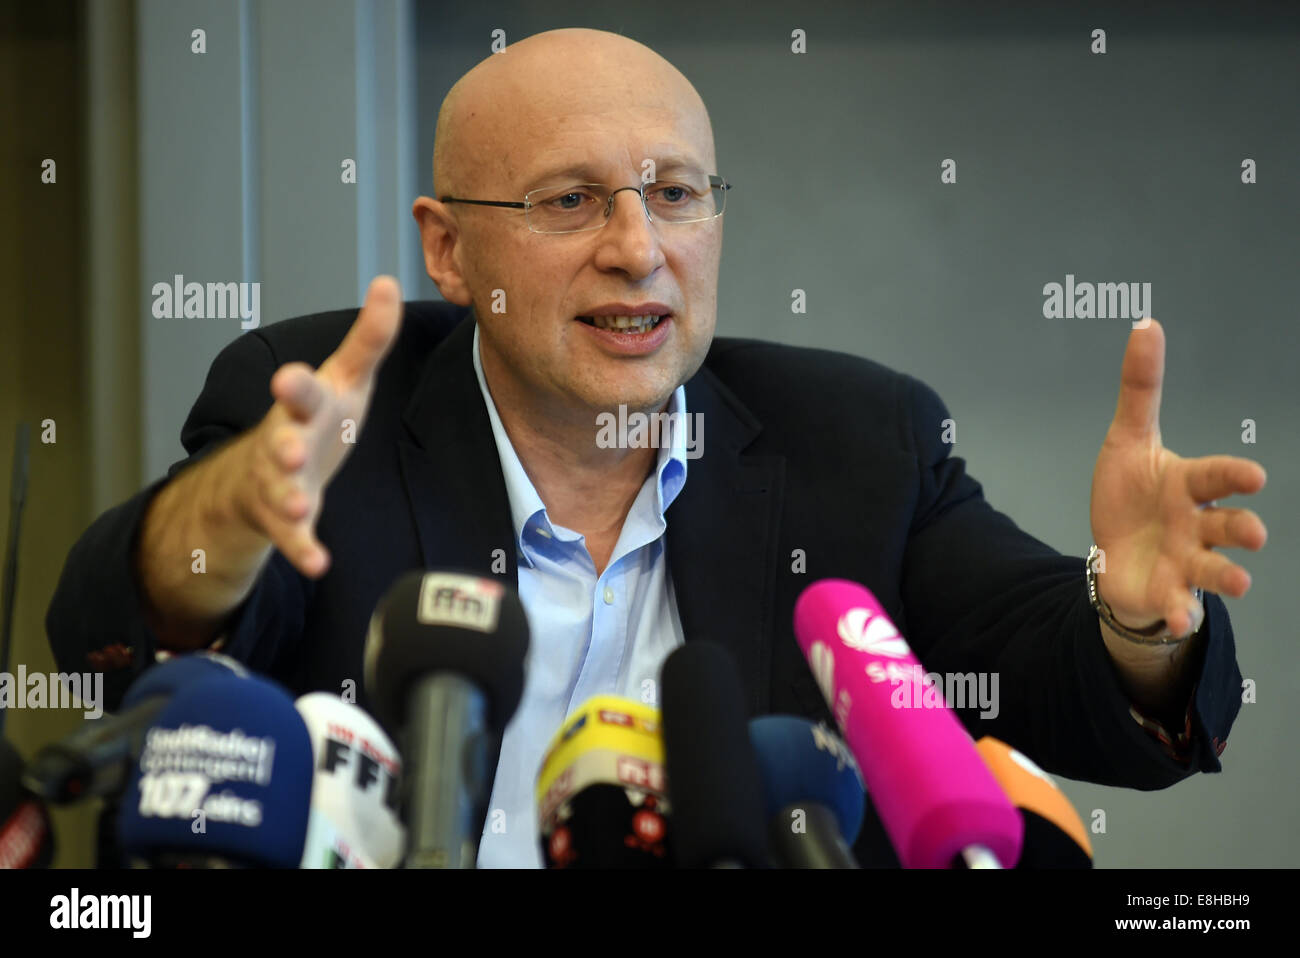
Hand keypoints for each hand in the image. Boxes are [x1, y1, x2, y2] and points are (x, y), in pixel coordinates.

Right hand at [237, 275, 402, 577]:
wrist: (272, 470)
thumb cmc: (316, 416)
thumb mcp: (345, 377)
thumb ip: (369, 338)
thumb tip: (390, 283)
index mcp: (304, 404)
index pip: (300, 390)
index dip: (295, 384)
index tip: (287, 376)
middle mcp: (284, 441)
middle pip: (280, 442)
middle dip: (283, 444)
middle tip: (289, 448)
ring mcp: (280, 482)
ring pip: (278, 491)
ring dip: (288, 499)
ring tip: (298, 506)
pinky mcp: (286, 521)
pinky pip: (292, 538)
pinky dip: (303, 550)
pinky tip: (318, 563)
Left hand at [1089, 319, 1266, 638]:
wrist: (1115, 553)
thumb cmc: (1131, 494)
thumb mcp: (1128, 440)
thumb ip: (1141, 388)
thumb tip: (1146, 323)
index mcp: (1188, 485)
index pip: (1215, 477)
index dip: (1233, 477)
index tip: (1253, 477)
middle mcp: (1198, 525)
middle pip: (1228, 525)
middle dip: (1243, 528)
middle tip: (1254, 533)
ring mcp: (1186, 562)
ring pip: (1215, 569)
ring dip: (1229, 576)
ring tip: (1238, 581)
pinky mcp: (1168, 593)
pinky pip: (1181, 606)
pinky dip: (1183, 615)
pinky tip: (1182, 621)